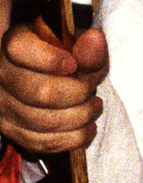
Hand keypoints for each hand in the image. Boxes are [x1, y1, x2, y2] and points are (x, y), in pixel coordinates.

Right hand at [0, 24, 107, 153]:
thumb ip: (88, 46)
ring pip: (42, 121)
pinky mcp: (10, 129)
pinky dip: (71, 139)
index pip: (20, 49)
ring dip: (79, 117)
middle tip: (92, 88)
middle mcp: (1, 73)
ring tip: (93, 107)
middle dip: (77, 93)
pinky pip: (41, 142)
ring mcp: (2, 105)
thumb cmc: (67, 57)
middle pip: (39, 92)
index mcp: (14, 42)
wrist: (53, 77)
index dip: (49, 59)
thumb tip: (94, 40)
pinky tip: (87, 127)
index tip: (73, 65)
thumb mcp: (81, 46)